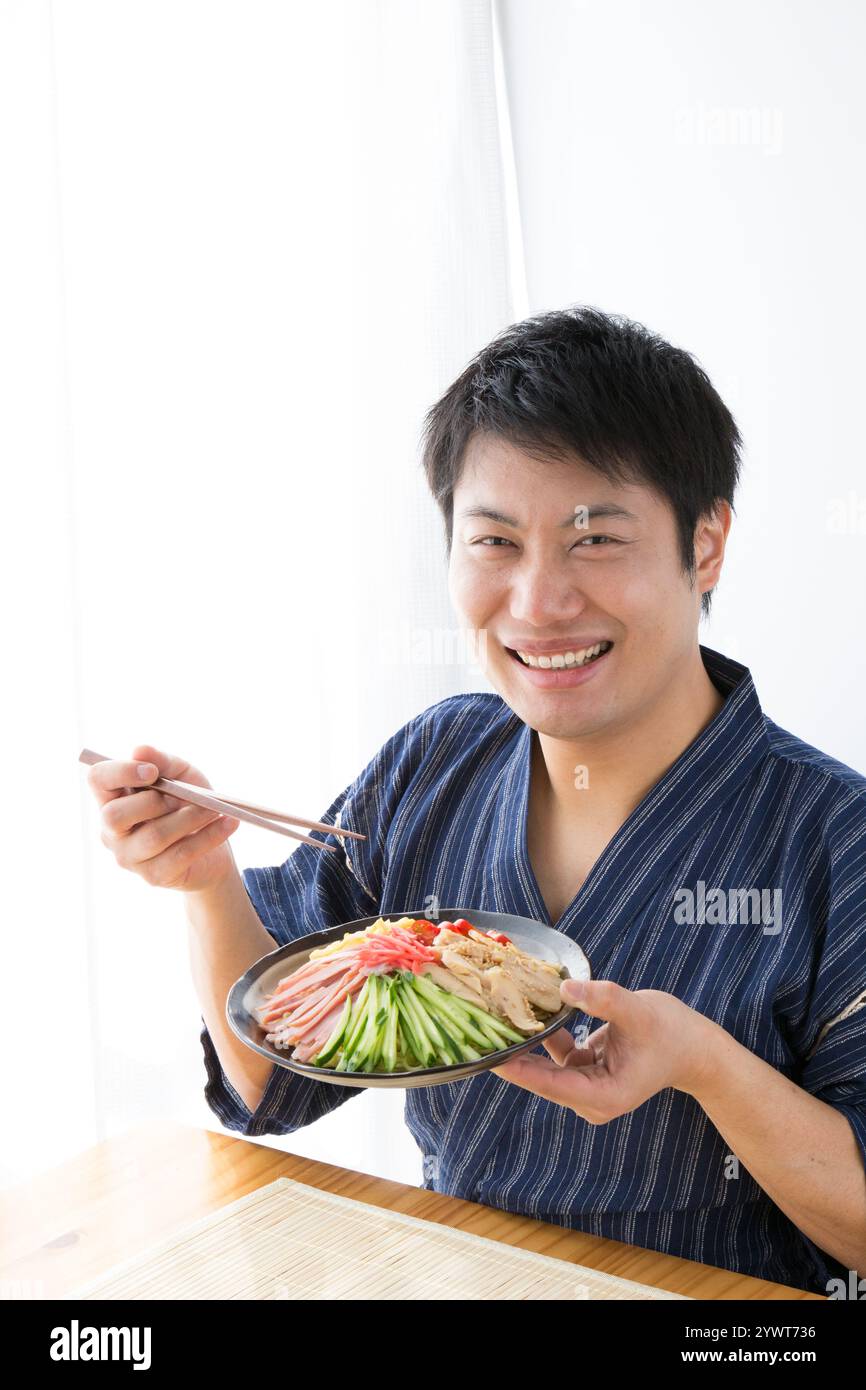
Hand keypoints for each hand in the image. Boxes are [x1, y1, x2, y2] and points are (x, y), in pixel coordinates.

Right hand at [87, 745, 239, 893]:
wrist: (213, 846)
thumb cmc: (188, 804)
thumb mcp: (182, 776)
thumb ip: (163, 762)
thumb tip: (140, 750)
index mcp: (112, 799)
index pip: (97, 779)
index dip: (120, 772)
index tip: (153, 772)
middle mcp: (112, 831)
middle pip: (114, 815)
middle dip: (154, 801)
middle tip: (183, 795)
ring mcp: (129, 857)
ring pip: (154, 836)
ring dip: (191, 817)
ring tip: (216, 808)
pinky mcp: (154, 876)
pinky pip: (181, 854)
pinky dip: (210, 835)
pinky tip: (229, 823)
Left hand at [490, 978, 717, 1122]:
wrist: (693, 1047)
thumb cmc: (672, 1033)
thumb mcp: (639, 1012)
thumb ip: (604, 999)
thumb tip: (565, 989)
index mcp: (605, 1096)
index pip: (552, 1084)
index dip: (519, 1070)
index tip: (490, 1055)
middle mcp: (591, 1099)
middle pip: (543, 1078)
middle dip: (516, 1054)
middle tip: (484, 1027)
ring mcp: (586, 1087)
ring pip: (546, 1065)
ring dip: (527, 1041)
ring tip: (497, 1014)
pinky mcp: (584, 1072)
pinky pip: (556, 1053)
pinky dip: (545, 1034)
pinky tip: (529, 1009)